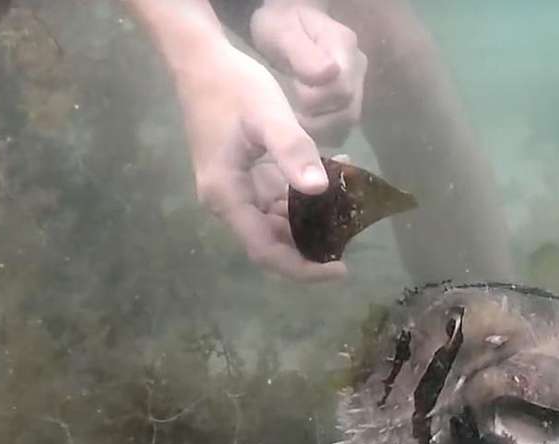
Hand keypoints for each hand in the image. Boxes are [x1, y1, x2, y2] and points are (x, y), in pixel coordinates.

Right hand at [175, 37, 346, 281]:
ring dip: (316, 215)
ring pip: (281, 221)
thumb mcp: (268, 115)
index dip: (303, 268)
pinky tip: (338, 170)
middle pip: (275, 242)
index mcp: (227, 197)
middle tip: (356, 228)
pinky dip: (308, 194)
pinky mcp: (247, 178)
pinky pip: (281, 199)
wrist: (202, 60)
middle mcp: (229, 202)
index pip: (266, 251)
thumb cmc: (232, 87)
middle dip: (316, 241)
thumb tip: (319, 188)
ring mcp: (238, 191)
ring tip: (352, 196)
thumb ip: (293, 151)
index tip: (341, 269)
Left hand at [250, 1, 366, 146]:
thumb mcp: (283, 31)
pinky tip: (304, 126)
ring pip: (348, 124)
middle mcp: (358, 68)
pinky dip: (323, 134)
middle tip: (291, 113)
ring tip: (296, 121)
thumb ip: (303, 53)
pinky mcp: (349, 102)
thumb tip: (328, 74)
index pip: (342, 88)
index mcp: (344, 46)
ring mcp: (357, 86)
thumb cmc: (283, 24)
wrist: (290, 22)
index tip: (292, 94)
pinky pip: (342, 128)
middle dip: (317, 119)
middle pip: (349, 111)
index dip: (316, 100)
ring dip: (320, 131)